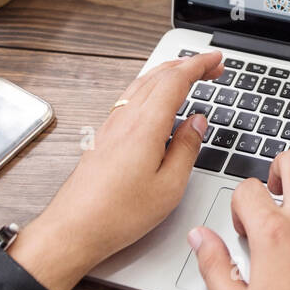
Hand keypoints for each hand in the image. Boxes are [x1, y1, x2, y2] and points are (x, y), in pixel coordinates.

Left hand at [30, 50, 223, 273]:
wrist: (73, 229)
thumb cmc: (117, 214)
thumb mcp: (169, 187)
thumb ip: (187, 149)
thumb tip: (198, 123)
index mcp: (145, 126)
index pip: (176, 80)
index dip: (199, 65)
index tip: (216, 60)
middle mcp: (126, 118)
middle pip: (159, 76)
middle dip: (188, 65)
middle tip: (211, 67)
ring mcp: (111, 125)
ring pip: (142, 83)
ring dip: (168, 73)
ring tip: (188, 75)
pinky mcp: (104, 136)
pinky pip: (131, 97)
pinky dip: (151, 87)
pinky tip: (156, 99)